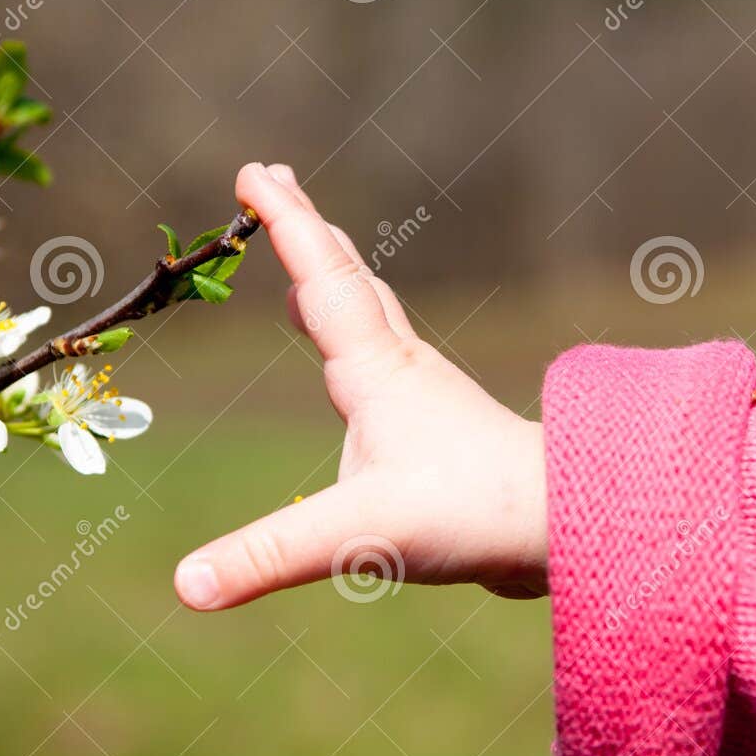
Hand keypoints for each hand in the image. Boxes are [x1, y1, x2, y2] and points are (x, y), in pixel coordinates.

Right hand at [172, 162, 547, 609]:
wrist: (569, 525)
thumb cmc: (474, 512)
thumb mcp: (358, 533)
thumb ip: (269, 555)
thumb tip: (187, 585)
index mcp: (376, 372)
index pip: (321, 278)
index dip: (286, 222)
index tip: (256, 169)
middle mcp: (402, 370)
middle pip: (348, 282)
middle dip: (307, 233)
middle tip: (277, 186)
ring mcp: (428, 399)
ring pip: (375, 321)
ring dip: (336, 286)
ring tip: (308, 278)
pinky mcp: (444, 434)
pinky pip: (390, 367)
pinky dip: (362, 344)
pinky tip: (365, 385)